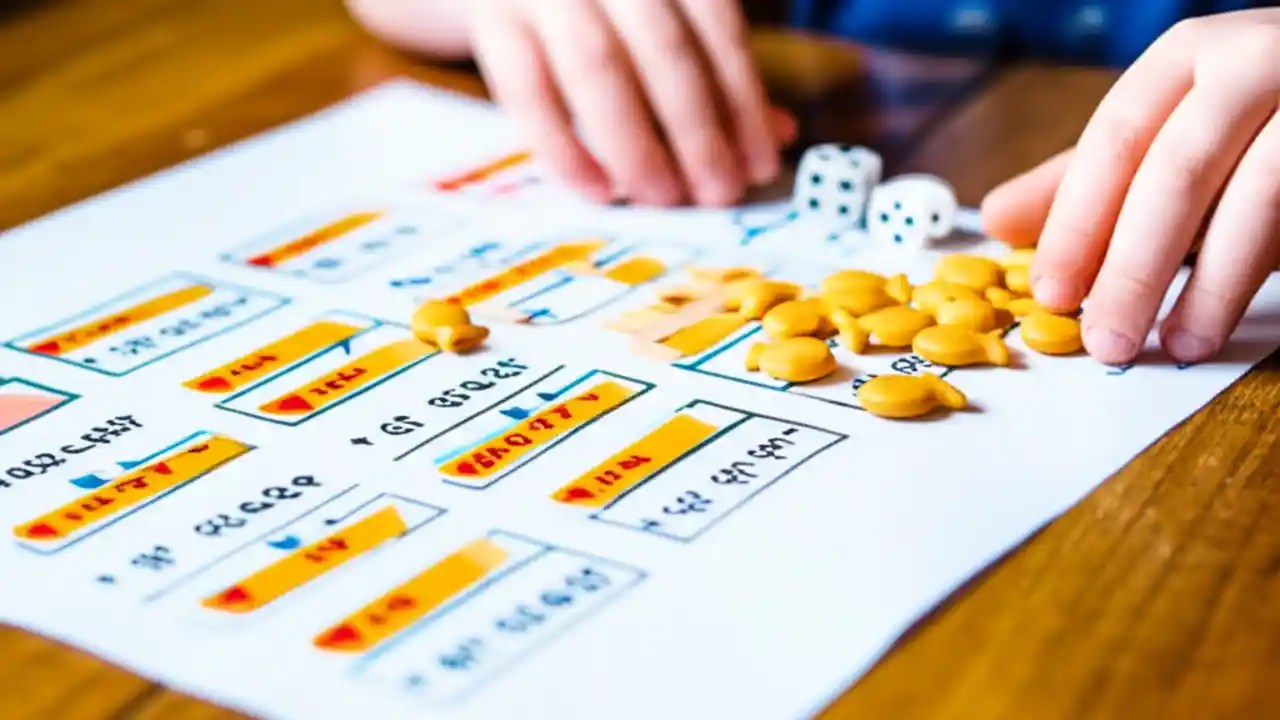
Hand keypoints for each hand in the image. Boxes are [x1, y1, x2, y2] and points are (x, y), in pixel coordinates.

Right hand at [469, 0, 796, 206]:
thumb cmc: (609, 0)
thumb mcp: (669, 10)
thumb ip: (718, 65)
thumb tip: (778, 136)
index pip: (716, 26)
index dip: (743, 101)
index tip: (758, 166)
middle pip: (662, 50)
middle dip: (697, 132)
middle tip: (717, 194)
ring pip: (596, 69)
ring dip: (636, 145)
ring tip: (664, 197)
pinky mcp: (492, 20)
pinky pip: (527, 92)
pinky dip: (564, 148)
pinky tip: (599, 190)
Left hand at [980, 9, 1279, 364]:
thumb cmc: (1254, 119)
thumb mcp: (1165, 139)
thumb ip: (1088, 181)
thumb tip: (997, 219)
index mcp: (1186, 58)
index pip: (1115, 141)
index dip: (1078, 223)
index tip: (1051, 292)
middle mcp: (1252, 63)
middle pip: (1177, 172)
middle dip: (1134, 267)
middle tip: (1106, 339)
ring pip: (1259, 197)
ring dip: (1213, 285)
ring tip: (1180, 345)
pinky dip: (1264, 269)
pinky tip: (1234, 319)